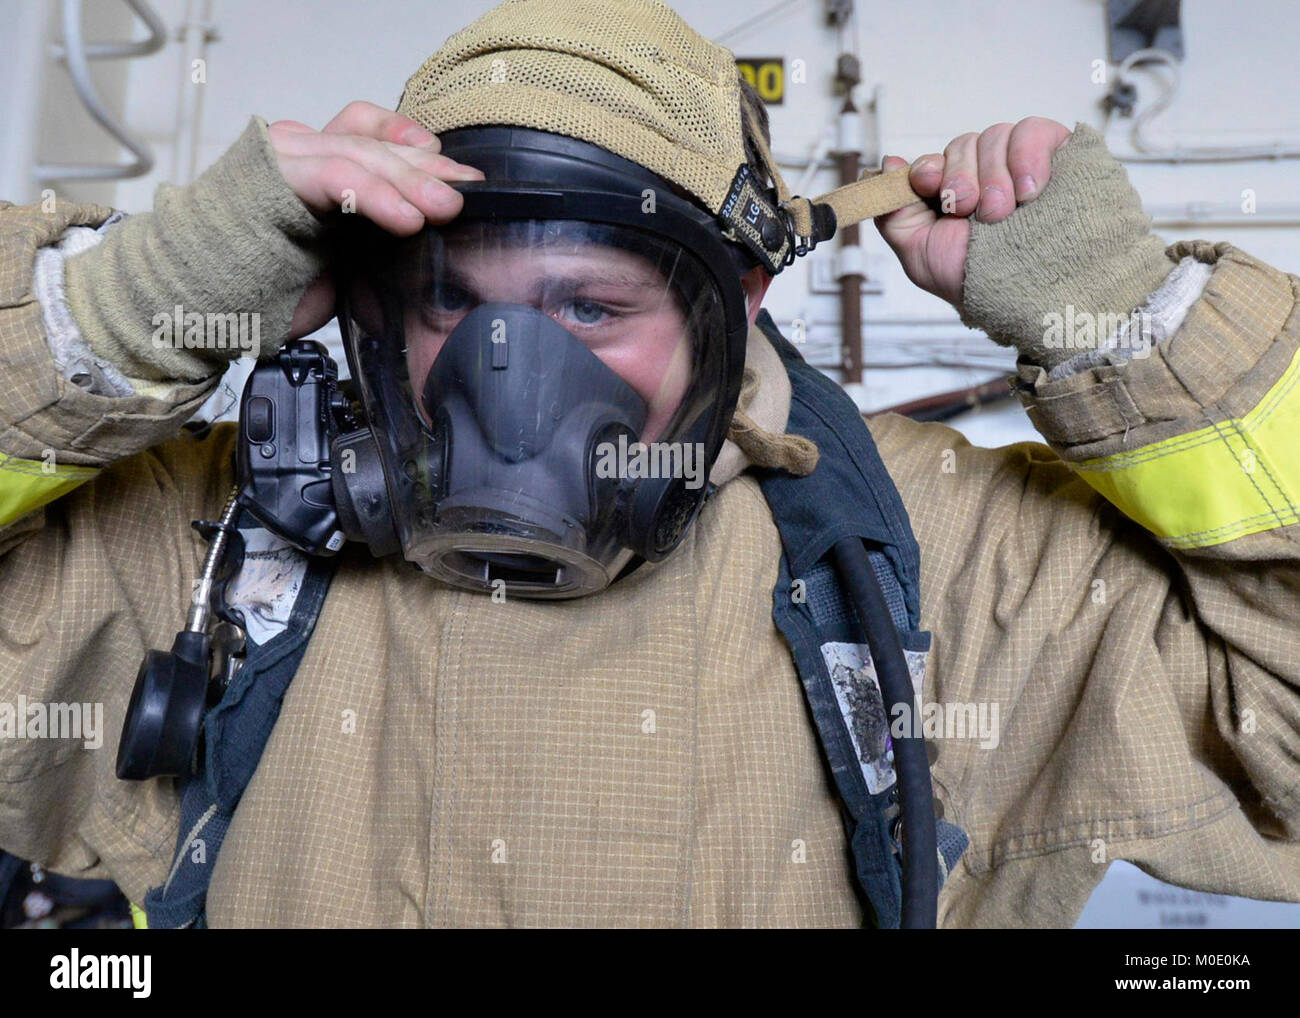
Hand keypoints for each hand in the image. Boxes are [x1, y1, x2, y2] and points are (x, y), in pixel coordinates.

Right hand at [270, 101, 484, 337]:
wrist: (198, 305)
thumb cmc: (260, 288)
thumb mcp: (337, 263)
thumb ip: (371, 241)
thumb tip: (426, 246)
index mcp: (317, 167)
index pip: (373, 134)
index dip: (418, 147)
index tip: (460, 176)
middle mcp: (300, 153)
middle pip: (375, 144)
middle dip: (430, 169)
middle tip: (469, 192)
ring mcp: (283, 161)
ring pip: (359, 154)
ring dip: (411, 182)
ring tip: (445, 208)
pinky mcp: (269, 180)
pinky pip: (334, 176)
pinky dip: (374, 196)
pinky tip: (406, 219)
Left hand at [874, 117, 1071, 308]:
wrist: (1026, 296)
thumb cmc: (974, 280)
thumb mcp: (919, 252)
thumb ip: (895, 211)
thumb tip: (888, 162)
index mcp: (952, 193)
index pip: (935, 160)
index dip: (929, 169)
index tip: (929, 185)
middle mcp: (986, 173)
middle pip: (963, 143)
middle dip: (962, 179)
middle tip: (972, 212)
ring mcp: (1020, 162)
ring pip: (996, 135)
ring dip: (994, 177)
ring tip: (1001, 213)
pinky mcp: (1056, 154)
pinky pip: (1034, 130)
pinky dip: (1026, 156)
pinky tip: (1029, 190)